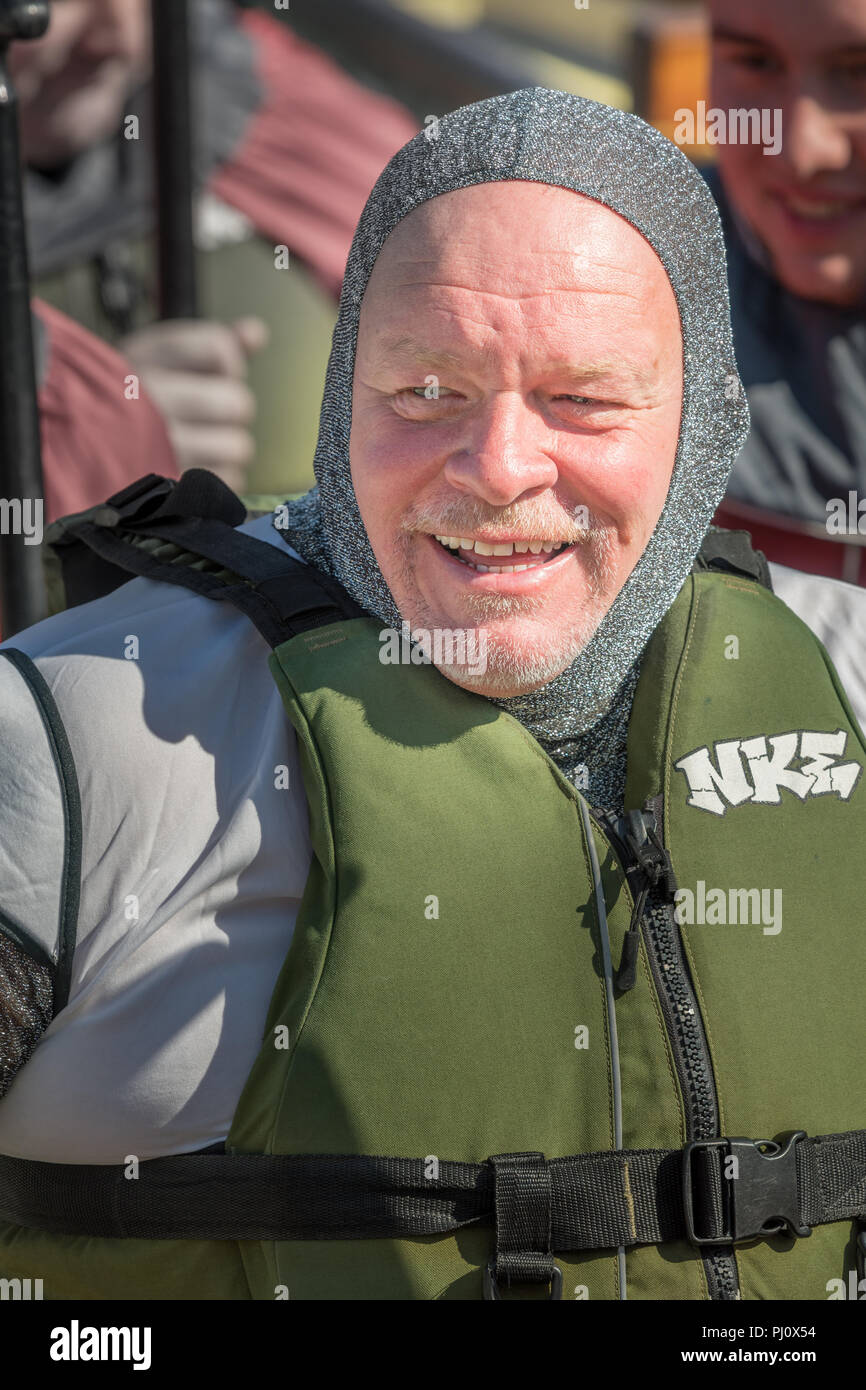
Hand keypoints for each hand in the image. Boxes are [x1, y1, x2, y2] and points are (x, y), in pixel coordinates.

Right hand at [119, 316, 268, 492]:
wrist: (69, 439)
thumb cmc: (124, 399)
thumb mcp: (157, 358)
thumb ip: (211, 345)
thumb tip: (256, 334)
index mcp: (148, 359)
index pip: (220, 348)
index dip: (230, 362)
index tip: (216, 371)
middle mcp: (153, 401)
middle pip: (238, 403)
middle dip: (230, 410)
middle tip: (205, 414)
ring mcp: (161, 445)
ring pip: (238, 446)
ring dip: (226, 447)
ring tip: (196, 443)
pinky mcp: (171, 483)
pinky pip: (228, 481)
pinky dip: (219, 477)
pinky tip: (192, 467)